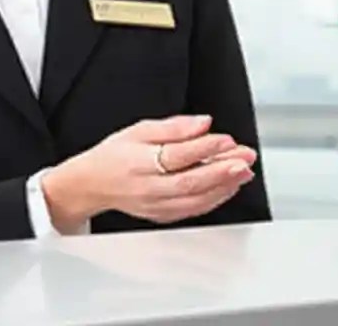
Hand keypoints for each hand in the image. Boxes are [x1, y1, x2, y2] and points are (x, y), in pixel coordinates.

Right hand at [41, 115, 255, 229]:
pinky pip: (193, 210)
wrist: (92, 185)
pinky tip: (229, 186)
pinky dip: (215, 198)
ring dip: (224, 186)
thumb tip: (204, 123)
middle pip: (190, 182)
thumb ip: (174, 127)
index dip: (204, 147)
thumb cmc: (115, 155)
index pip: (177, 156)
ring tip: (244, 171)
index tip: (227, 139)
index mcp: (139, 162)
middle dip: (222, 171)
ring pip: (195, 200)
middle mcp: (148, 188)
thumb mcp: (139, 130)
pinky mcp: (162, 215)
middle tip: (245, 159)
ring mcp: (155, 205)